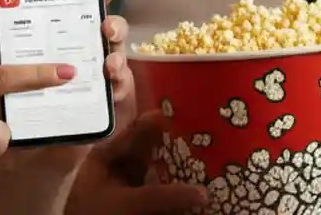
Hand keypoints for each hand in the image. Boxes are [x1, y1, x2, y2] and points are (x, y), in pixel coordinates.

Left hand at [0, 0, 134, 170]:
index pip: (79, 6)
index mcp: (57, 36)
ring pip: (117, 57)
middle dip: (114, 22)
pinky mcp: (102, 105)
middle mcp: (81, 51)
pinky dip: (118, 85)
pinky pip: (118, 91)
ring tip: (108, 62)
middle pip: (107, 28)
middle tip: (106, 26)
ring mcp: (95, 77)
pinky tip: (110, 84)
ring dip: (118, 55)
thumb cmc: (6, 103)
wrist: (17, 153)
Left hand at [63, 110, 207, 213]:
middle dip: (179, 146)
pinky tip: (196, 190)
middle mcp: (119, 165)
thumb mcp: (127, 202)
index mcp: (109, 153)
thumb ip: (163, 195)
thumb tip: (204, 192)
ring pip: (160, 171)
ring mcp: (128, 185)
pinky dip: (176, 191)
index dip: (166, 120)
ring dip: (181, 169)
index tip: (196, 116)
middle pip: (154, 149)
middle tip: (210, 140)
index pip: (140, 128)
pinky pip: (160, 193)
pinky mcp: (136, 204)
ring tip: (211, 161)